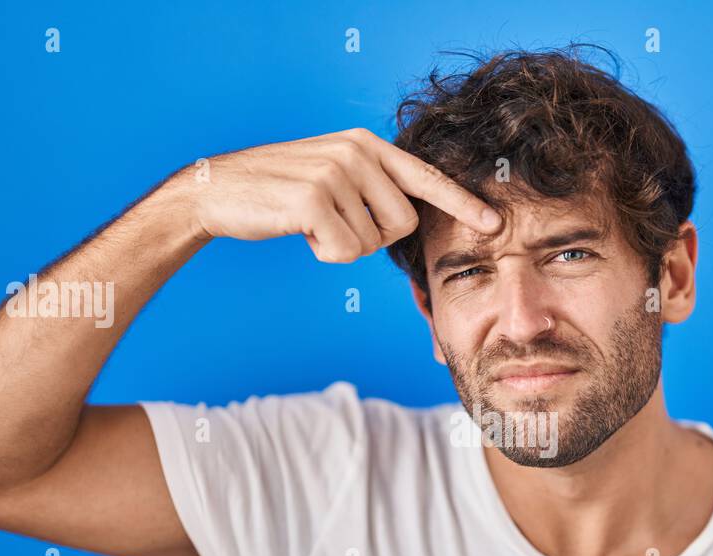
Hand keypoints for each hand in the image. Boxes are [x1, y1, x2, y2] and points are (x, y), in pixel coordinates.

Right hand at [183, 128, 502, 260]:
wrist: (220, 190)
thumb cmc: (279, 192)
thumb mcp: (332, 175)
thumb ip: (371, 186)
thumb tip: (409, 218)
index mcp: (366, 146)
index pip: (424, 178)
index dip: (461, 203)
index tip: (492, 223)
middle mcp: (356, 153)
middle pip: (403, 224)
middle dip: (373, 238)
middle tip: (333, 223)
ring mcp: (335, 173)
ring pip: (372, 242)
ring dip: (342, 246)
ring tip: (310, 222)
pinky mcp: (315, 199)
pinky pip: (345, 252)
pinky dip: (323, 253)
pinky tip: (299, 230)